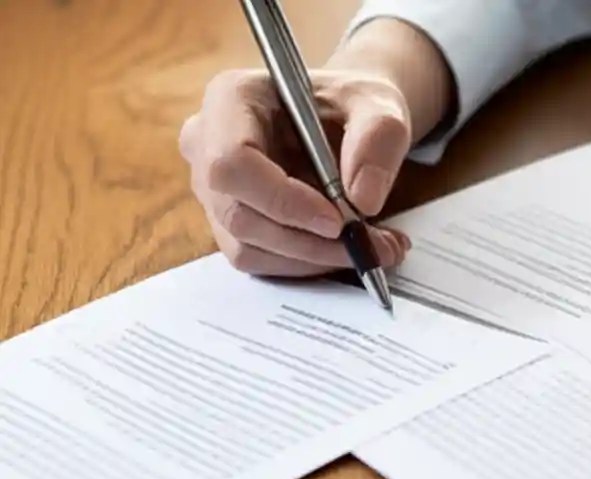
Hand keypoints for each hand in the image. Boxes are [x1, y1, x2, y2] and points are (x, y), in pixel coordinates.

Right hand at [179, 19, 452, 276]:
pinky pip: (259, 260)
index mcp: (231, 99)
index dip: (282, 200)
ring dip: (314, 259)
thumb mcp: (379, 104)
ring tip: (374, 247)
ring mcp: (214, 189)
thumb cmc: (353, 103)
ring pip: (248, 247)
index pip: (232, 162)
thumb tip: (364, 200)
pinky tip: (350, 249)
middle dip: (308, 241)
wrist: (349, 119)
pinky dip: (308, 264)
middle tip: (371, 245)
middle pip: (239, 214)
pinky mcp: (231, 223)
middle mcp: (207, 145)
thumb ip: (379, 138)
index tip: (337, 221)